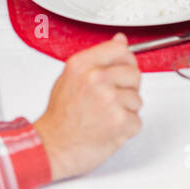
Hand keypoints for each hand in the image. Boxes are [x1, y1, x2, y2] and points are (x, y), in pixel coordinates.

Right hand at [33, 35, 142, 181]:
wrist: (52, 148)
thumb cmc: (60, 117)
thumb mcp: (70, 78)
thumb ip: (97, 58)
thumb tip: (120, 40)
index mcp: (82, 65)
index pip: (120, 50)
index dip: (125, 61)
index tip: (122, 70)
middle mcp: (96, 78)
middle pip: (134, 74)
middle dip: (127, 88)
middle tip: (109, 101)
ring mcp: (110, 99)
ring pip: (137, 100)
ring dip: (126, 111)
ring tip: (104, 117)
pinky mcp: (120, 121)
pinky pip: (136, 121)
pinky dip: (126, 129)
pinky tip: (108, 129)